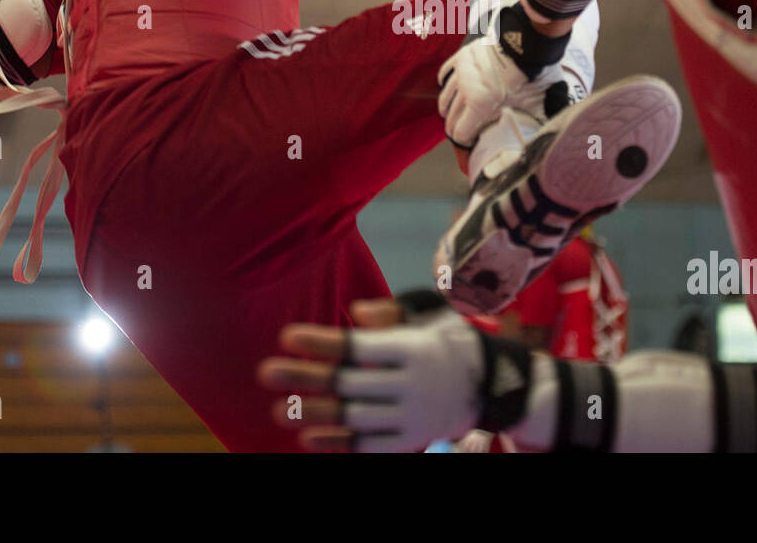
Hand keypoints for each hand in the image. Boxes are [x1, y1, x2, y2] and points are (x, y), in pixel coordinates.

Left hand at [257, 294, 483, 452]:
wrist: (491, 385)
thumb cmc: (447, 339)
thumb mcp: (430, 313)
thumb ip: (392, 310)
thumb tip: (355, 312)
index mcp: (414, 347)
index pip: (360, 346)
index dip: (322, 342)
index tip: (287, 337)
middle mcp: (413, 384)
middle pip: (350, 383)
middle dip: (306, 377)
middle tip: (266, 372)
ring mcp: (413, 416)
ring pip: (355, 418)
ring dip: (314, 414)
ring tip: (278, 409)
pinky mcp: (412, 441)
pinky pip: (369, 446)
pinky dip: (338, 444)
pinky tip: (307, 437)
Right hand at [437, 4, 569, 148]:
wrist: (525, 45)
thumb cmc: (530, 76)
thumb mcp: (533, 104)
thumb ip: (531, 123)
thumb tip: (540, 139)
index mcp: (480, 105)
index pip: (461, 132)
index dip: (463, 140)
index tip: (466, 143)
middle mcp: (466, 90)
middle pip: (452, 116)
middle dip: (453, 127)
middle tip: (455, 132)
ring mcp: (462, 72)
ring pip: (447, 94)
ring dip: (446, 106)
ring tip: (445, 113)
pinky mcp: (462, 56)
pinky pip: (447, 71)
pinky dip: (444, 80)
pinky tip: (442, 85)